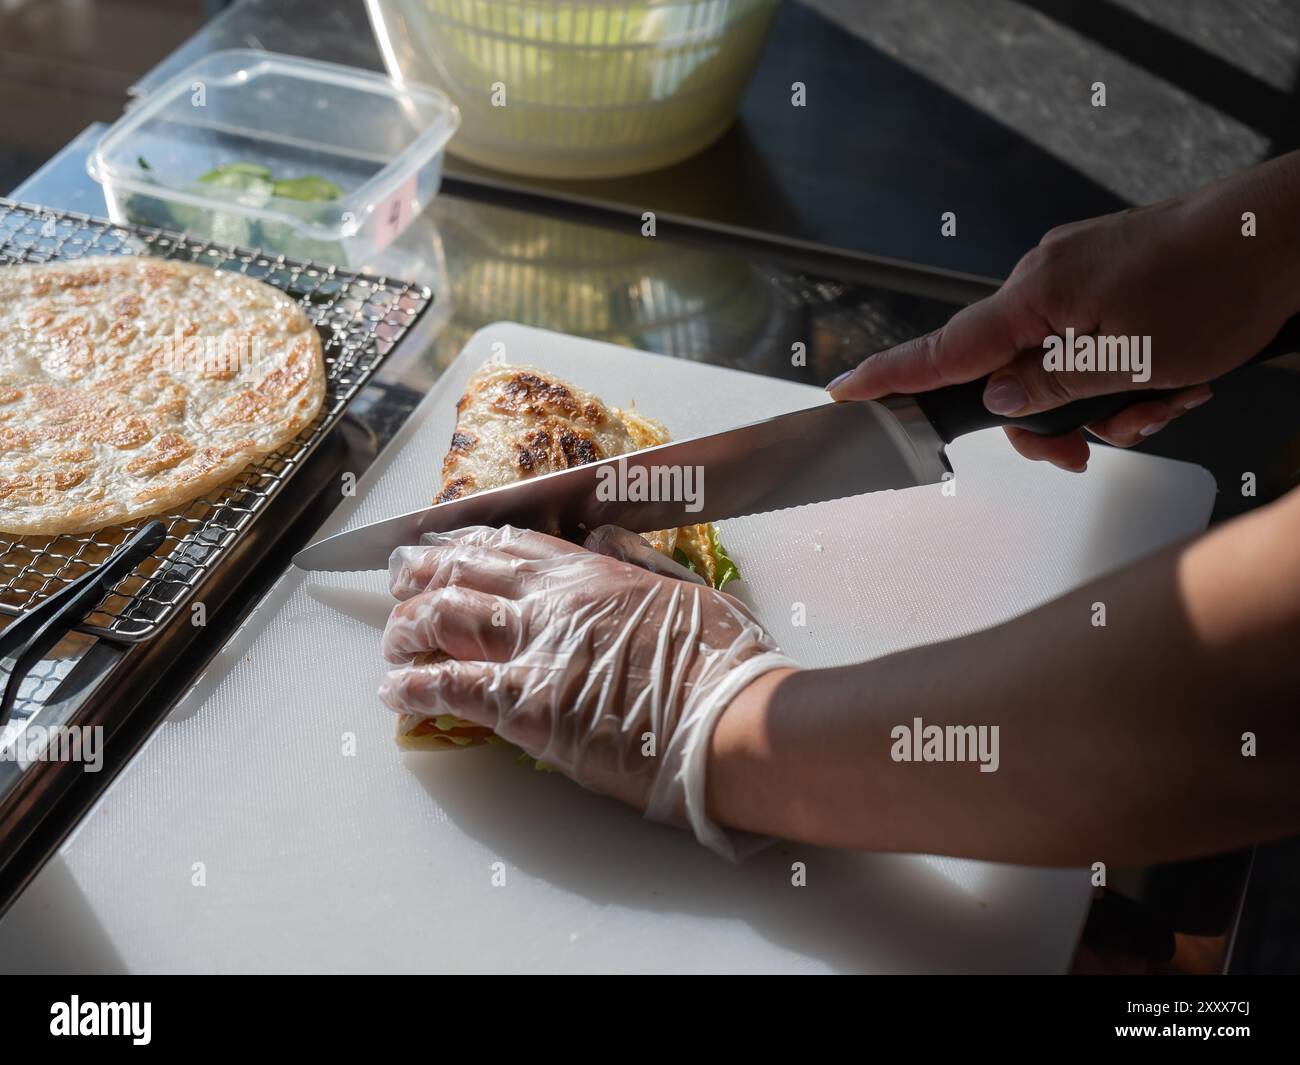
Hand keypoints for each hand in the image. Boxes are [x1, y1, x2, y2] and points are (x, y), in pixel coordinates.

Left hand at [378, 525, 795, 858]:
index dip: (461, 544)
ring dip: (405, 628)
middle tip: (398, 585)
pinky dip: (410, 687)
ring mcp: (535, 650)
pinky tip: (393, 693)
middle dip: (418, 575)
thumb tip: (603, 535)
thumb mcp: (687, 592)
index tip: (439, 548)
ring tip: (392, 641)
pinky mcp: (526, 707)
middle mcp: (552, 600)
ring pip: (441, 619)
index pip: (507, 544)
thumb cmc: (724, 664)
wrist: (733, 719)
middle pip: (461, 572)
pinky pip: (448, 687)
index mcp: (591, 572)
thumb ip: (637, 559)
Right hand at [828, 154, 1299, 468]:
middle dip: (1053, 422)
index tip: (844, 393)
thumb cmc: (1218, 284)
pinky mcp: (1111, 284)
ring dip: (1107, 402)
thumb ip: (1050, 385)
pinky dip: (1128, 376)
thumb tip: (997, 400)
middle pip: (1009, 375)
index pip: (945, 348)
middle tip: (1093, 447)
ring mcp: (1080, 280)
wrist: (1284, 233)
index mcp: (1038, 295)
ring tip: (1165, 398)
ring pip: (1059, 369)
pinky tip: (1175, 378)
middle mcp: (1048, 282)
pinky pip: (1092, 347)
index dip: (891, 376)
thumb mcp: (1132, 358)